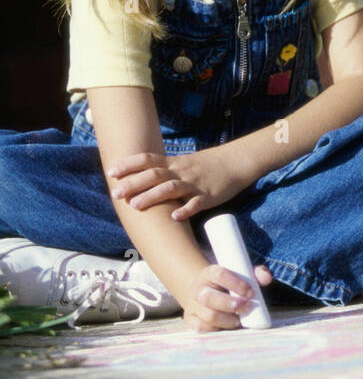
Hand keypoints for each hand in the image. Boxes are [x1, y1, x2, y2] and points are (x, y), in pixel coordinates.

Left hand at [107, 146, 248, 220]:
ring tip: (135, 205)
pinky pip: (196, 203)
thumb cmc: (205, 166)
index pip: (147, 160)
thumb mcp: (182, 164)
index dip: (129, 165)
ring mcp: (194, 184)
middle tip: (116, 193)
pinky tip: (174, 217)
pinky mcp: (208, 196)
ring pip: (171, 188)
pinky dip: (185, 210)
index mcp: (173, 163)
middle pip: (154, 175)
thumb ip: (164, 171)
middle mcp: (181, 172)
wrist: (234, 163)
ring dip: (152, 196)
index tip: (111, 172)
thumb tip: (138, 181)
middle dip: (134, 183)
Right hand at [182, 261, 272, 333]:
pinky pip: (202, 328)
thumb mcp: (242, 275)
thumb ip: (256, 274)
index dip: (236, 283)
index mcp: (209, 273)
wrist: (208, 292)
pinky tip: (227, 325)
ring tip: (239, 319)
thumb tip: (266, 278)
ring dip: (227, 320)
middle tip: (247, 307)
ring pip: (208, 316)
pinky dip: (217, 329)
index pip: (219, 274)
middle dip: (230, 304)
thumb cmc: (230, 284)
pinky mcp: (191, 320)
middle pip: (209, 297)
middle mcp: (198, 289)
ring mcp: (193, 306)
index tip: (250, 292)